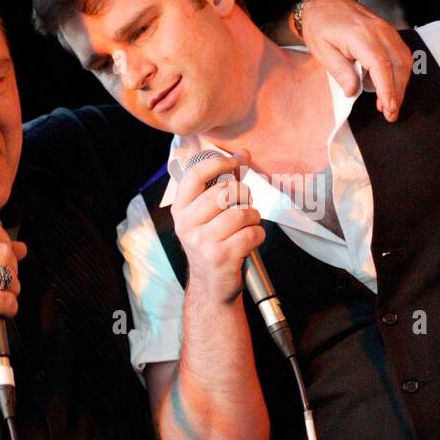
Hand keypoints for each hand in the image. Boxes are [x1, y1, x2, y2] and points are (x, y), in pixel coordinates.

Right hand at [172, 149, 263, 303]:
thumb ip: (224, 182)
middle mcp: (187, 224)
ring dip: (252, 218)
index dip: (218, 163)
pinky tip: (249, 241)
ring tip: (246, 226)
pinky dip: (258, 235)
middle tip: (244, 206)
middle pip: (225, 191)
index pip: (195, 174)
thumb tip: (243, 153)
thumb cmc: (213, 243)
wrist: (211, 286)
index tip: (235, 163)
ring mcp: (202, 241)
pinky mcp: (221, 256)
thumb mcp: (209, 214)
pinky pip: (252, 233)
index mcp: (181, 209)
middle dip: (243, 195)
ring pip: (241, 213)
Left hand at [299, 0, 411, 122]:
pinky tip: (389, 86)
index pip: (381, 65)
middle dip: (397, 93)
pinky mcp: (389, 32)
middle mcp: (379, 31)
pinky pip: (401, 53)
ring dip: (400, 85)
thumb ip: (340, 72)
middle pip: (398, 65)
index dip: (387, 89)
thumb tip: (353, 92)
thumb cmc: (321, 26)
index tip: (389, 107)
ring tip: (388, 105)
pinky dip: (400, 73)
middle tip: (390, 114)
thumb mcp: (322, 51)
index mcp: (360, 36)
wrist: (325, 4)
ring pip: (404, 60)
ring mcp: (386, 30)